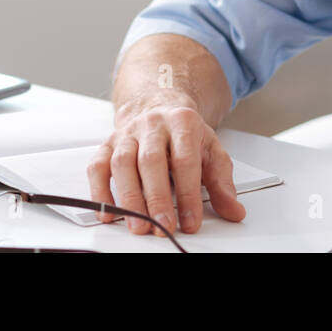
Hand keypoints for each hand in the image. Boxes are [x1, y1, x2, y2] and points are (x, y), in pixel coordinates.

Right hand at [86, 102, 245, 235]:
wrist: (160, 104)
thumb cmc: (185, 132)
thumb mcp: (211, 151)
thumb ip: (222, 182)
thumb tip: (234, 210)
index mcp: (182, 122)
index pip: (185, 160)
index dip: (188, 193)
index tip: (191, 222)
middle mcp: (152, 125)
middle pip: (151, 161)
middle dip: (157, 198)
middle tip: (163, 226)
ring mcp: (127, 134)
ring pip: (122, 163)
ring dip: (129, 197)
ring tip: (138, 225)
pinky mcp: (108, 144)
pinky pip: (97, 166)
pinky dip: (100, 190)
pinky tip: (109, 212)